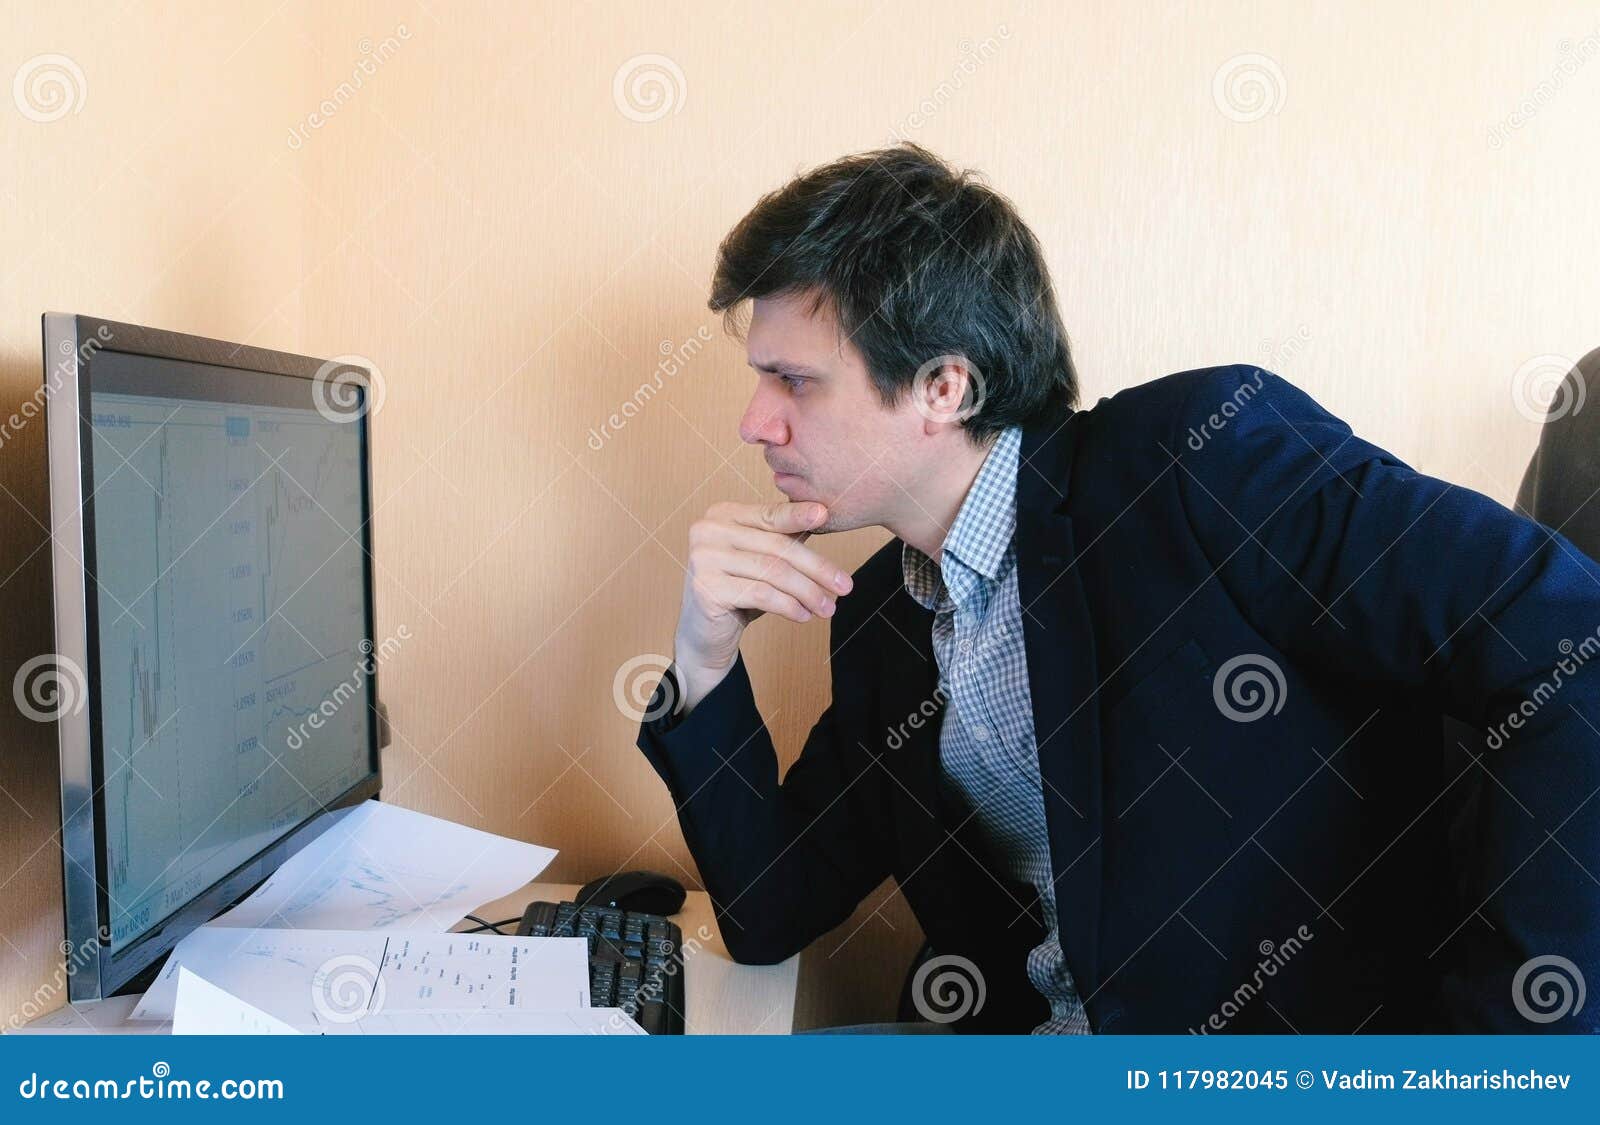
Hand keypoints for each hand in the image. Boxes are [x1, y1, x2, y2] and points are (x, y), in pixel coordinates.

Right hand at [672, 500, 853, 711]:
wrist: (706, 635)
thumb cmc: (740, 591)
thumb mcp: (763, 560)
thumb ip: (784, 536)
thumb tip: (822, 514)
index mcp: (723, 515)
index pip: (770, 514)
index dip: (798, 515)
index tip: (826, 515)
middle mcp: (708, 531)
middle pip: (776, 546)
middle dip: (816, 568)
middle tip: (844, 586)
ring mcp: (704, 558)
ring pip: (772, 571)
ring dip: (807, 592)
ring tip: (827, 608)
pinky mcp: (706, 588)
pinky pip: (760, 594)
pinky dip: (788, 606)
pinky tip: (804, 616)